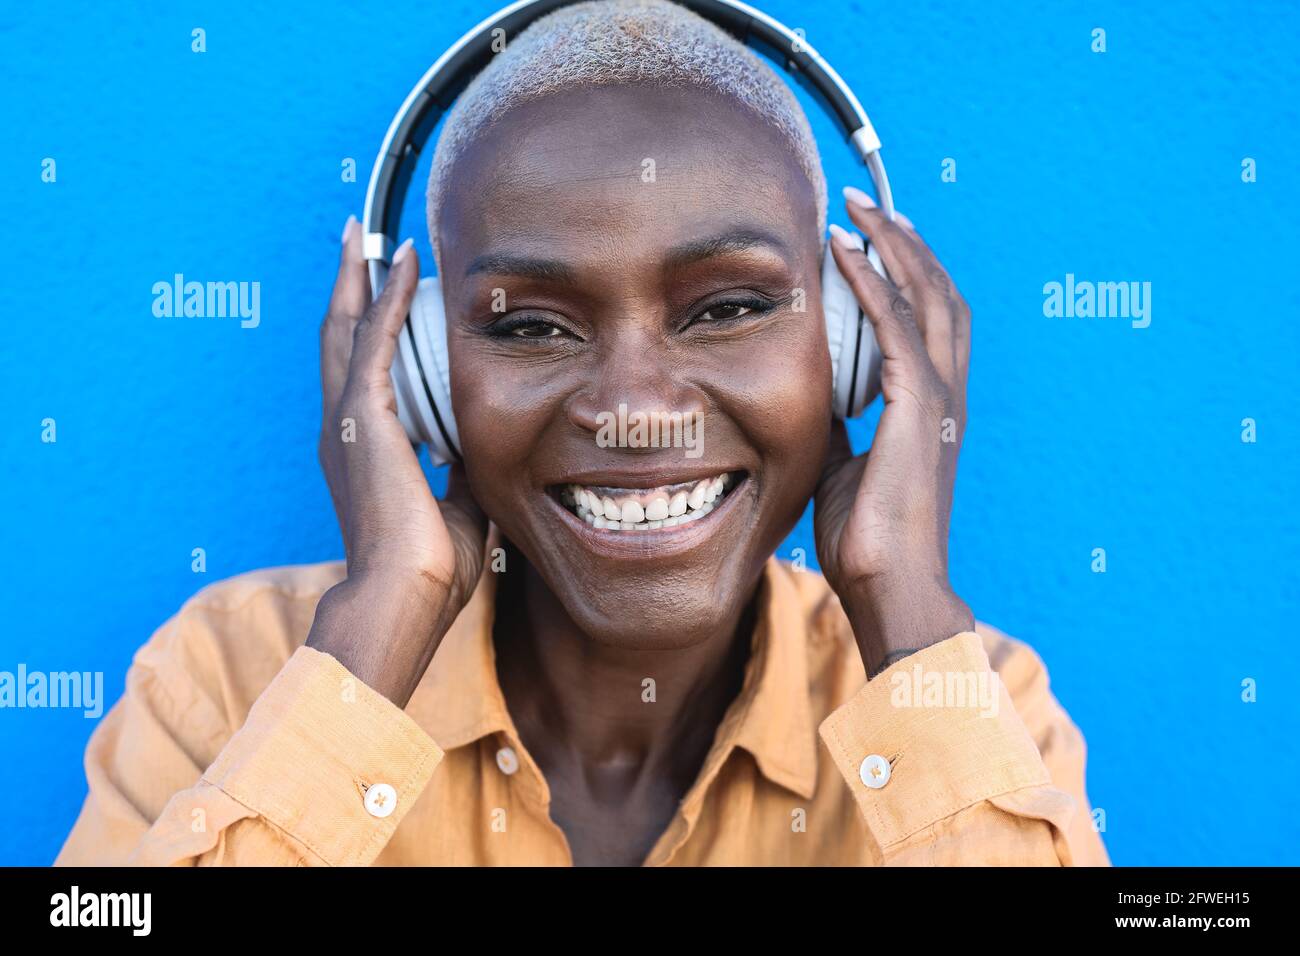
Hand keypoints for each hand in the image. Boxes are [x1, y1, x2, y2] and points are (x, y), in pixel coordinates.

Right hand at [308, 217, 486, 705]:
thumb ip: (462, 471)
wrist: (406, 597)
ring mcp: (350, 421)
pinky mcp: (365, 419)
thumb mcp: (456, 505)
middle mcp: (345, 429)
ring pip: (347, 328)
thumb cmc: (428, 568)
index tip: (381, 291)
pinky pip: (374, 342)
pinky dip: (388, 299)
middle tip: (356, 241)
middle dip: (349, 286)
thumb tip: (484, 448)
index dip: (369, 328)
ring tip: (367, 235)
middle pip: (340, 338)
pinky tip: (404, 265)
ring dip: (360, 278)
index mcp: (363, 450)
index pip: (362, 373)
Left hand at [813, 196, 973, 677]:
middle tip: (865, 204)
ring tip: (858, 207)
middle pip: (939, 293)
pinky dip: (872, 280)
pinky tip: (845, 250)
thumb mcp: (839, 466)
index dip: (907, 274)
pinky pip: (896, 324)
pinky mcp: (919, 406)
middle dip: (905, 242)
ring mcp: (938, 397)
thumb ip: (831, 425)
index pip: (929, 321)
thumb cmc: (868, 538)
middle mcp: (946, 393)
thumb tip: (802, 394)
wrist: (890, 586)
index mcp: (932, 408)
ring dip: (892, 244)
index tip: (873, 239)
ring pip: (927, 295)